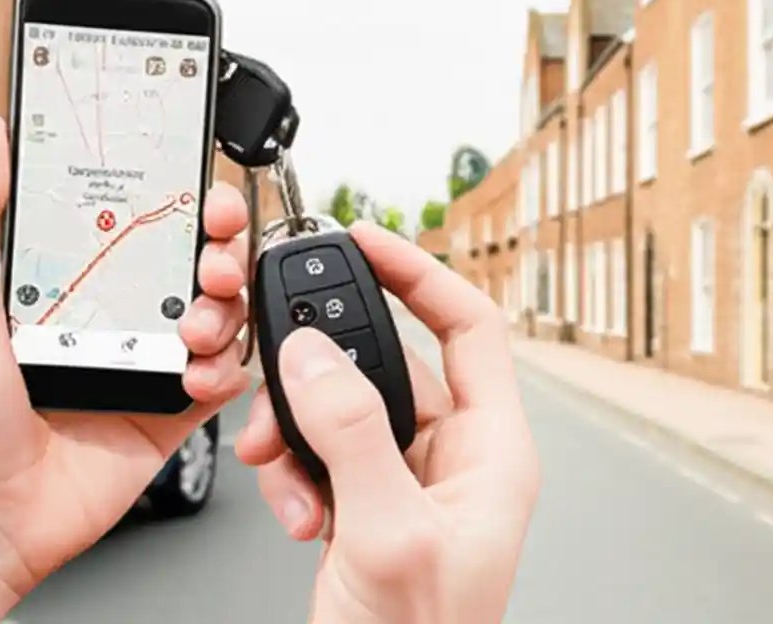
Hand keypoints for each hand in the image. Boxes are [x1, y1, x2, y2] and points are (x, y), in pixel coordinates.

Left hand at [0, 116, 251, 622]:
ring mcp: (142, 363)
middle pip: (188, 256)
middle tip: (212, 244)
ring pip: (217, 311)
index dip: (169, 191)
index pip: (130, 216)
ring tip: (196, 319)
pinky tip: (192, 373)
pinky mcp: (166, 414)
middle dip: (217, 239)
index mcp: (64, 280)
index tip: (190, 175)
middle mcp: (110, 315)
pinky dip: (223, 369)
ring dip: (224, 302)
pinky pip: (220, 380)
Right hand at [235, 222, 539, 623]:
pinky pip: (322, 453)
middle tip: (281, 381)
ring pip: (342, 409)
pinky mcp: (365, 504)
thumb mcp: (386, 531)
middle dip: (324, 375)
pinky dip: (293, 471)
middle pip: (385, 363)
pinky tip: (291, 508)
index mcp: (492, 451)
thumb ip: (351, 432)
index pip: (469, 328)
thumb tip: (316, 354)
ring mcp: (406, 482)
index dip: (422, 274)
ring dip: (299, 431)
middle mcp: (453, 458)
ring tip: (280, 468)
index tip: (367, 240)